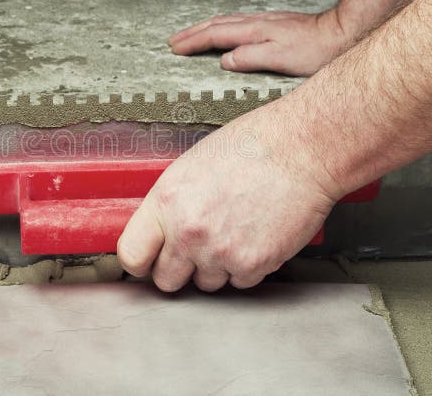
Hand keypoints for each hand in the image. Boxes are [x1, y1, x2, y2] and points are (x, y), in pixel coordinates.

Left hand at [116, 103, 341, 291]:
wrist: (300, 150)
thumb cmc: (252, 148)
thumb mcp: (191, 167)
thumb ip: (170, 204)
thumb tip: (159, 229)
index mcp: (167, 202)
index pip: (131, 255)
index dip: (140, 261)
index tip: (148, 260)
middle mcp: (189, 232)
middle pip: (166, 280)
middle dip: (179, 268)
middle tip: (195, 249)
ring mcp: (221, 252)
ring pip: (206, 284)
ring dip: (216, 266)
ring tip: (233, 232)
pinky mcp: (253, 264)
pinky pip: (240, 282)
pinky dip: (247, 266)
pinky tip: (253, 235)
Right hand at [168, 9, 351, 76]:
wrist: (343, 32)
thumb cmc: (315, 51)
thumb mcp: (281, 58)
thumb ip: (250, 58)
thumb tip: (223, 60)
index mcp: (254, 31)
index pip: (215, 35)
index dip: (192, 42)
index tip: (174, 49)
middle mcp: (256, 22)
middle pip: (216, 24)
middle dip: (192, 32)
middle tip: (173, 40)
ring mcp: (265, 21)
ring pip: (226, 21)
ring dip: (205, 27)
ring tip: (191, 34)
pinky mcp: (274, 23)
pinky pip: (238, 22)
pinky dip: (222, 26)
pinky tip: (225, 31)